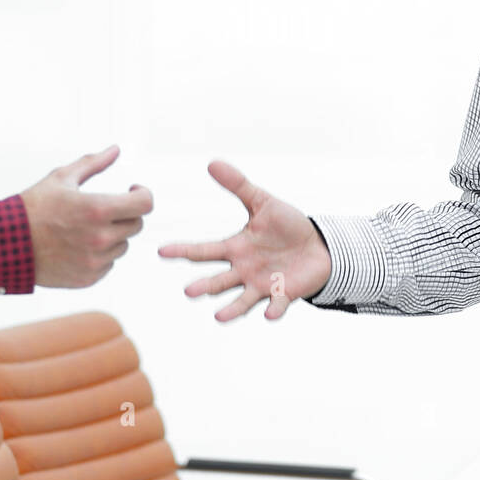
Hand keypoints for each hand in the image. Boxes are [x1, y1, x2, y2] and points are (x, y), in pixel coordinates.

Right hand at [19, 145, 152, 288]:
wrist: (5, 245)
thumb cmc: (33, 208)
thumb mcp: (60, 178)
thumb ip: (93, 163)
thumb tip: (115, 149)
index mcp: (97, 209)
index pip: (145, 204)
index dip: (142, 194)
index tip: (132, 191)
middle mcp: (101, 238)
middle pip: (136, 224)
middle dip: (125, 214)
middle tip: (103, 209)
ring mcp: (95, 261)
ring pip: (122, 245)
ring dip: (112, 235)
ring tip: (83, 229)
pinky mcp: (89, 278)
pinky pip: (108, 264)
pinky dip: (99, 255)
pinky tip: (77, 246)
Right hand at [158, 160, 330, 320]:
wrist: (318, 245)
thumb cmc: (287, 225)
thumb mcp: (262, 201)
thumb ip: (238, 185)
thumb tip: (212, 163)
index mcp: (236, 248)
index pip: (204, 251)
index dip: (183, 250)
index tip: (162, 251)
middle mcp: (244, 270)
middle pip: (219, 280)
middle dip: (205, 287)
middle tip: (189, 291)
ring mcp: (262, 284)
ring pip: (242, 300)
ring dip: (231, 309)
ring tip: (219, 317)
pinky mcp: (283, 293)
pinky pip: (276, 304)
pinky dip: (273, 310)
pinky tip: (269, 314)